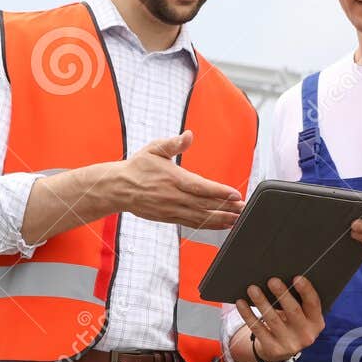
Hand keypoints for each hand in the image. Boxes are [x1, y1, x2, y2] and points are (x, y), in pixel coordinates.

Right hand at [107, 130, 243, 229]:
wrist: (118, 188)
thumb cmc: (137, 167)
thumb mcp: (154, 149)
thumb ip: (173, 143)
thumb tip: (188, 136)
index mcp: (173, 178)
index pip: (200, 186)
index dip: (219, 192)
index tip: (235, 194)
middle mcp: (173, 196)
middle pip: (204, 204)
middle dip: (226, 207)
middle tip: (243, 208)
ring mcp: (171, 209)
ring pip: (200, 217)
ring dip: (220, 219)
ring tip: (237, 219)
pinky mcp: (169, 218)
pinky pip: (192, 223)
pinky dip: (208, 225)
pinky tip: (221, 225)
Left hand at [233, 275, 323, 361]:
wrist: (281, 352)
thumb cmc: (292, 323)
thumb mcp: (302, 316)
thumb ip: (298, 302)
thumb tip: (280, 279)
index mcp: (316, 322)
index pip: (313, 304)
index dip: (306, 290)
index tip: (296, 277)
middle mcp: (306, 335)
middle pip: (293, 311)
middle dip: (282, 294)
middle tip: (272, 280)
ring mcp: (289, 344)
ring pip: (272, 319)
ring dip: (261, 302)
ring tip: (252, 289)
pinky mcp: (272, 348)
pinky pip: (257, 328)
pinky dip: (248, 314)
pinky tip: (241, 303)